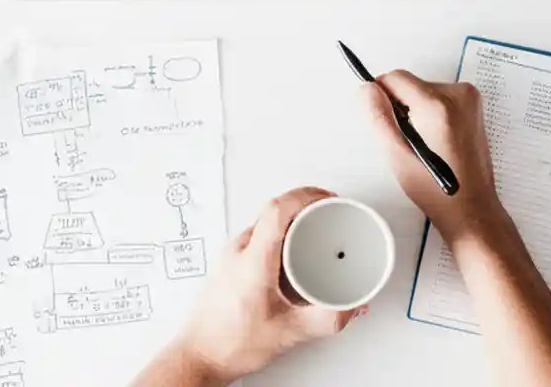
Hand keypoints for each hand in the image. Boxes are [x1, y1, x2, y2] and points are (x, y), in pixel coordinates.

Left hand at [167, 187, 367, 383]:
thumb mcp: (289, 333)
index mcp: (253, 261)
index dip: (308, 195)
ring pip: (266, 222)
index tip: (329, 199)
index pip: (279, 209)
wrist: (199, 356)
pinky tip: (292, 251)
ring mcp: (232, 255)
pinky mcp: (231, 263)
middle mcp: (239, 252)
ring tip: (315, 230)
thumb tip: (351, 306)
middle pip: (275, 210)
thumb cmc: (229, 344)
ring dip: (293, 220)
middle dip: (307, 206)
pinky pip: (260, 235)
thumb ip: (327, 320)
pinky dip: (281, 234)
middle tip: (329, 213)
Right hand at [361, 71, 507, 243]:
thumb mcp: (397, 156)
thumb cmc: (438, 191)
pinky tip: (437, 139)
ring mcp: (469, 98)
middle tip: (410, 141)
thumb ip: (380, 118)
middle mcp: (458, 95)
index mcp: (438, 107)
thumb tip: (367, 89)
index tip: (387, 121)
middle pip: (410, 83)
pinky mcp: (473, 104)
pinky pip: (438, 96)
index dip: (383, 98)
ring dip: (417, 111)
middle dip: (402, 108)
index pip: (395, 78)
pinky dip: (431, 112)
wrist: (472, 207)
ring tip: (426, 144)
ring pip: (423, 89)